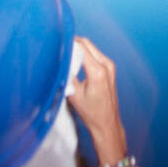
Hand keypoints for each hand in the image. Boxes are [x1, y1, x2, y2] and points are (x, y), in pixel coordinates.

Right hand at [68, 37, 125, 163]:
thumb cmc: (91, 113)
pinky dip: (85, 53)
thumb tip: (60, 60)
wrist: (107, 123)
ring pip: (91, 47)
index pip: (81, 47)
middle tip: (59, 47)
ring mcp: (110, 66)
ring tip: (67, 55)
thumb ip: (67, 74)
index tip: (57, 43)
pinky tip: (77, 60)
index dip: (67, 43)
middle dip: (73, 43)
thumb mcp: (73, 94)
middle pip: (86, 44)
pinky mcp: (110, 68)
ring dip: (79, 48)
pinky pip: (96, 54)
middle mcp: (106, 65)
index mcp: (97, 71)